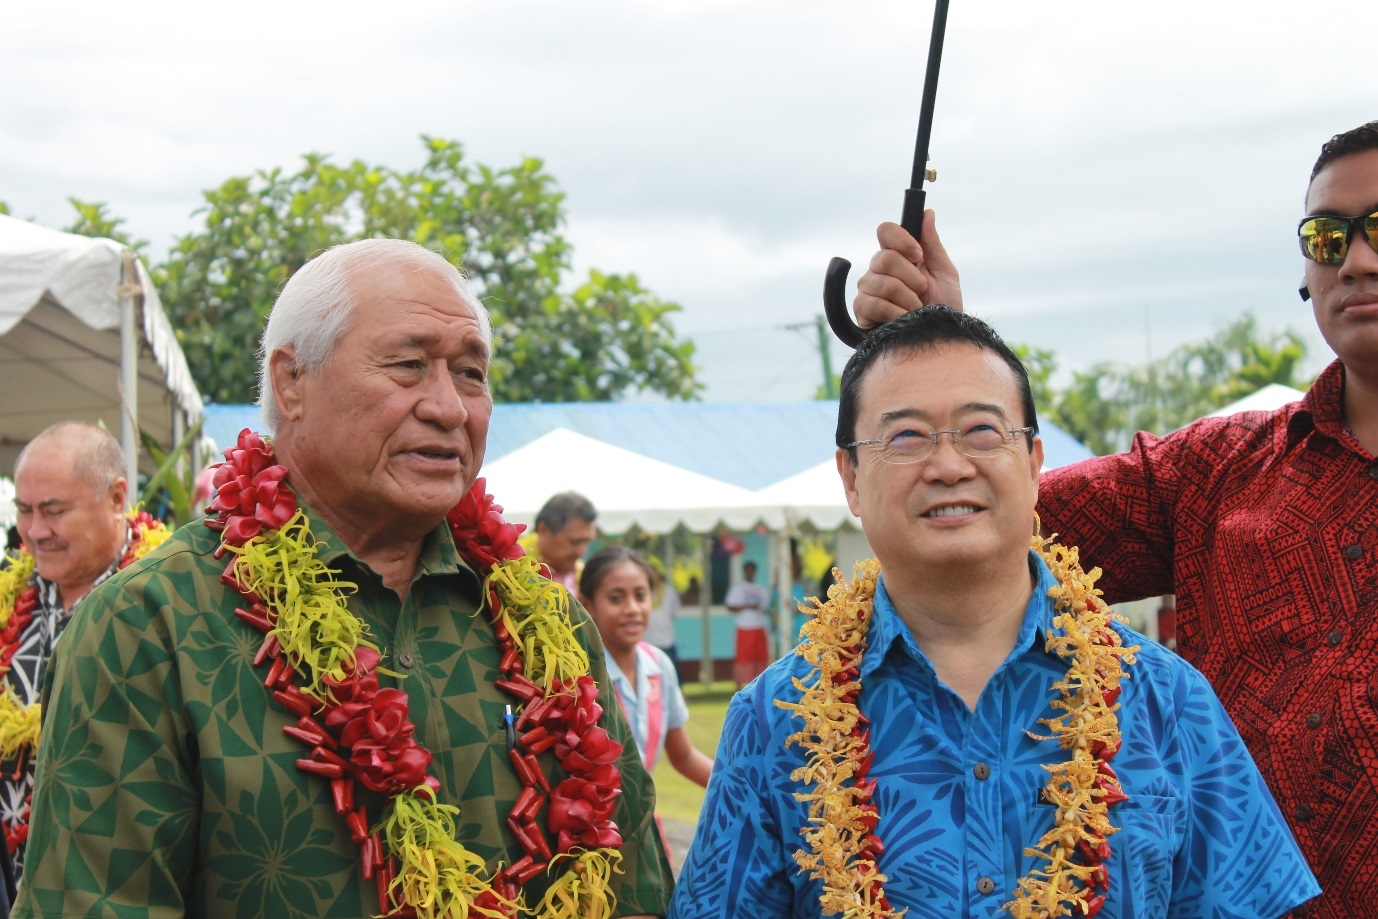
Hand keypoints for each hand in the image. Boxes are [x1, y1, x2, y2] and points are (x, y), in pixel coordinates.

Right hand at [852, 209, 962, 328]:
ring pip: (882, 283)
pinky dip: (895, 313)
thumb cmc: (944, 306)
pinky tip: (902, 319)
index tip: (919, 256)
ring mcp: (867, 289)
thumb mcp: (945, 273)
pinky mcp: (861, 311)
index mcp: (897, 255)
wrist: (939, 338)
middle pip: (885, 258)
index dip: (902, 240)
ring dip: (908, 299)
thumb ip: (933, 243)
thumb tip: (927, 212)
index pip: (885, 230)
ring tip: (915, 309)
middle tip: (922, 290)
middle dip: (911, 277)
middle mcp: (878, 269)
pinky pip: (874, 304)